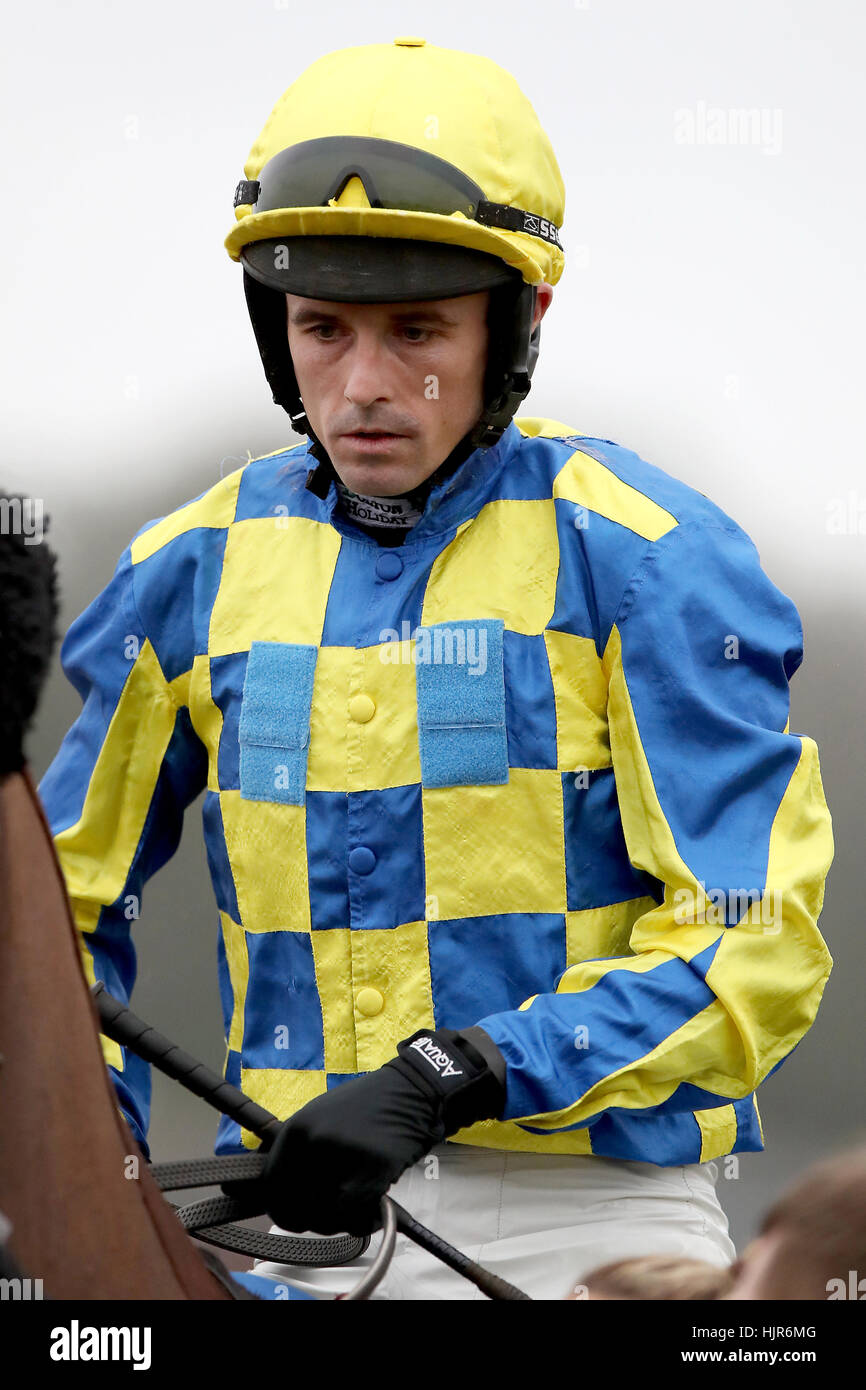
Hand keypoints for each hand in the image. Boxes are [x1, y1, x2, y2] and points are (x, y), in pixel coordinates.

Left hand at [258, 1027, 505, 1235]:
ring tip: (351, 1205)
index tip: (294, 1212)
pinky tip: (369, 1209)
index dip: (280, 1207)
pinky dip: (360, 1222)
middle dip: (307, 1219)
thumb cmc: (360, 1109)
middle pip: (293, 1209)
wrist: (408, 1092)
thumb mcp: (316, 1120)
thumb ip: (286, 1154)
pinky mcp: (373, 1172)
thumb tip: (239, 1191)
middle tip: (327, 1212)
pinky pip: (354, 1217)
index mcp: (295, 1130)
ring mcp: (344, 1157)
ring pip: (323, 1218)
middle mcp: (314, 1143)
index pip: (271, 1187)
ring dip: (336, 1222)